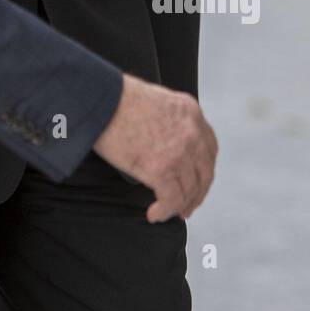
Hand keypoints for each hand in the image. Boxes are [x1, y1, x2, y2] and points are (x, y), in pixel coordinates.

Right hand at [93, 73, 217, 222]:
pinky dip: (164, 211)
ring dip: (179, 206)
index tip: (197, 181)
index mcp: (190, 112)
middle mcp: (192, 133)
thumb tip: (163, 138)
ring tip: (167, 212)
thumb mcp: (155, 98)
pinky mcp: (162, 170)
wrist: (99, 99)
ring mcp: (179, 153)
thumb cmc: (116, 96)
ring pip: (189, 190)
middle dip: (196, 193)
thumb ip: (168, 118)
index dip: (204, 169)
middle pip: (204, 173)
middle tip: (187, 206)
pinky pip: (171, 200)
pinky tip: (154, 214)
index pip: (209, 148)